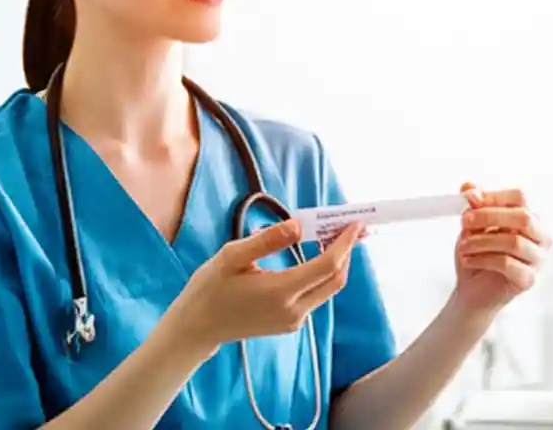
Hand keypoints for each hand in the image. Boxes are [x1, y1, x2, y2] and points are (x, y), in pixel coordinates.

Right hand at [164, 219, 364, 355]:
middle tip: (349, 227)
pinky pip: (316, 296)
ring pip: (328, 289)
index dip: (344, 243)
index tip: (355, 224)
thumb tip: (298, 225)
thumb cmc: (210, 289)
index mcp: (280, 292)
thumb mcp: (232, 257)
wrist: (197, 328)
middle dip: (347, 252)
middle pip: (336, 280)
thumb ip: (266, 241)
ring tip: (334, 237)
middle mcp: (293, 310)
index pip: (327, 266)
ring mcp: (293, 320)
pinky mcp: (290, 324)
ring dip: (337, 263)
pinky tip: (317, 256)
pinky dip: (324, 275)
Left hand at [452, 183, 551, 315]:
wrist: (471, 291)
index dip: (494, 196)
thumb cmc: (478, 255)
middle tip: (465, 220)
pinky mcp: (528, 280)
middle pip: (523, 217)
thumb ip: (475, 207)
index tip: (470, 198)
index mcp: (530, 218)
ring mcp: (537, 260)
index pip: (520, 198)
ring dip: (482, 241)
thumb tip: (469, 187)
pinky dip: (483, 259)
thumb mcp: (472, 226)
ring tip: (464, 246)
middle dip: (490, 216)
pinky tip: (469, 260)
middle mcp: (540, 237)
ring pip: (514, 242)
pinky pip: (507, 264)